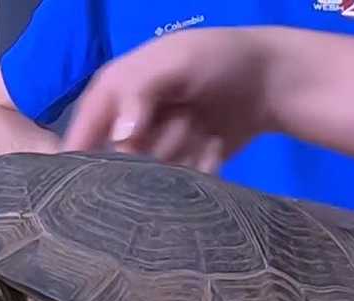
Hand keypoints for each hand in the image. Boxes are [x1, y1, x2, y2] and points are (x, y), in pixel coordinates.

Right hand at [62, 27, 279, 171]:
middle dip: (145, 157)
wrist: (272, 83)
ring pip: (148, 179)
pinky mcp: (181, 173)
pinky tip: (213, 144)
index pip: (81, 132)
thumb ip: (139, 91)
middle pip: (114, 164)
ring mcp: (155, 153)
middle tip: (179, 129)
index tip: (94, 180)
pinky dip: (198, 168)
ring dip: (177, 158)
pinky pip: (177, 188)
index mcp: (112, 94)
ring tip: (199, 127)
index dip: (82, 156)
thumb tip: (118, 138)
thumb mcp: (176, 61)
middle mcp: (127, 128)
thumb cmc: (219, 59)